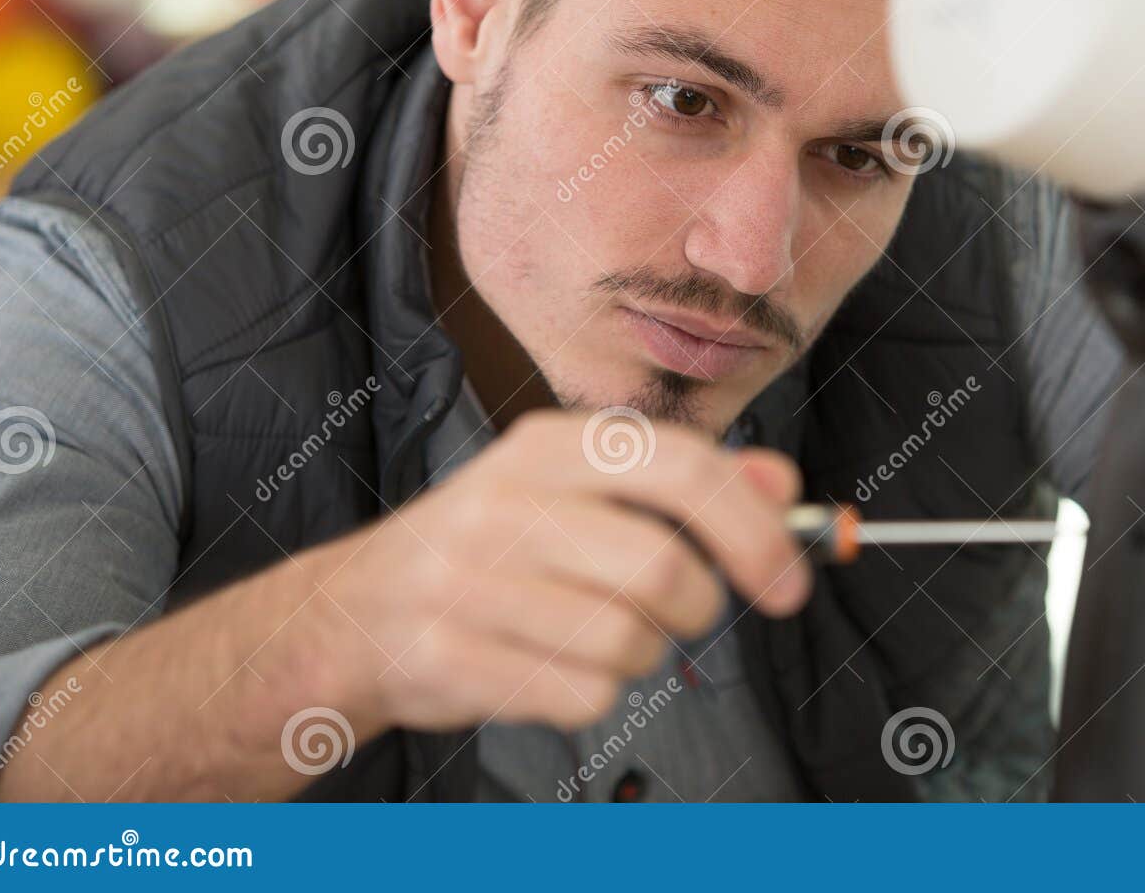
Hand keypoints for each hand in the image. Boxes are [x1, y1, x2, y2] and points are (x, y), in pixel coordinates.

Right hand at [317, 409, 810, 731]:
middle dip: (695, 607)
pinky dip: (590, 696)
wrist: (356, 611)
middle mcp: (505, 501)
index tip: (789, 580)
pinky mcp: (448, 655)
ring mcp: (468, 579)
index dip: (753, 527)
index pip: (682, 467)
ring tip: (594, 634)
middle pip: (661, 568)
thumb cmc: (493, 549)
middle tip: (679, 611)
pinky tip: (549, 666)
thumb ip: (686, 482)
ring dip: (639, 655)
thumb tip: (779, 486)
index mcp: (547, 447)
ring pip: (626, 642)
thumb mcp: (580, 491)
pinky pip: (581, 697)